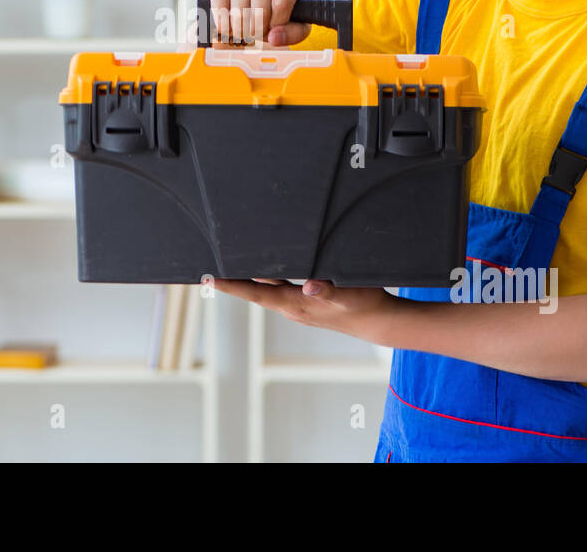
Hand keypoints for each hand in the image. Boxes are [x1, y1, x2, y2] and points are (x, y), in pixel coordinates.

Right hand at [194, 0, 311, 46]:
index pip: (282, 3)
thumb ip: (293, 33)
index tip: (271, 28)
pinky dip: (224, 27)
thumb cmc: (267, 9)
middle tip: (254, 32)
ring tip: (241, 29)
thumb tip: (275, 37)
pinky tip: (228, 25)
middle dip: (257, 31)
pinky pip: (221, 12)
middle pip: (261, 10)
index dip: (275, 24)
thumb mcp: (289, 22)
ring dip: (240, 31)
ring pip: (240, 13)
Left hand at [210, 276, 397, 341]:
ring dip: (247, 279)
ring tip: (228, 265)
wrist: (377, 321)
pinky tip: (262, 269)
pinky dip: (265, 278)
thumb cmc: (364, 305)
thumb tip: (309, 286)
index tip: (210, 279)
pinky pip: (277, 288)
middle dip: (232, 281)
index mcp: (295, 304)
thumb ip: (328, 289)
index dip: (232, 286)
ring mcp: (296, 306)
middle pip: (254, 291)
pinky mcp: (304, 303)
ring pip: (265, 289)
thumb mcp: (348, 294)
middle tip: (209, 267)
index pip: (256, 293)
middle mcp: (291, 307)